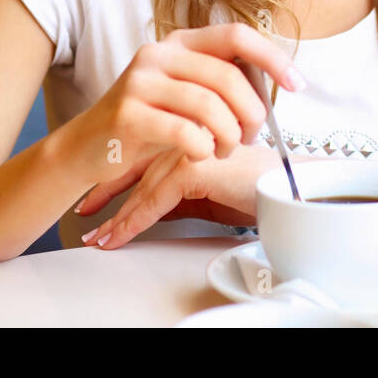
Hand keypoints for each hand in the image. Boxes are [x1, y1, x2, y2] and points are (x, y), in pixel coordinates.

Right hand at [58, 24, 304, 188]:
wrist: (86, 148)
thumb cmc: (149, 123)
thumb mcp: (186, 92)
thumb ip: (222, 80)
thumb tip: (278, 81)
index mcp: (180, 42)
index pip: (237, 35)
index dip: (272, 58)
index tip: (297, 85)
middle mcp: (159, 54)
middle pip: (228, 75)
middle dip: (252, 111)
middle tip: (251, 136)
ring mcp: (140, 82)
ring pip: (209, 105)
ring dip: (229, 135)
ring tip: (226, 149)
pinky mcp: (127, 115)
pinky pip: (185, 132)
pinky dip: (204, 148)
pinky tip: (201, 155)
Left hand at [77, 141, 286, 248]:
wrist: (291, 189)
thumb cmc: (261, 189)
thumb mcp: (212, 194)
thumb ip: (183, 194)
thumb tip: (151, 210)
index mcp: (192, 139)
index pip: (146, 157)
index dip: (118, 180)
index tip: (95, 199)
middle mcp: (188, 139)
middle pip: (138, 170)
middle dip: (109, 196)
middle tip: (86, 218)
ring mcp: (190, 149)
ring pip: (143, 187)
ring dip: (118, 216)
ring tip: (99, 238)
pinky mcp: (196, 167)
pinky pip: (156, 200)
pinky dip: (134, 221)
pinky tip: (118, 235)